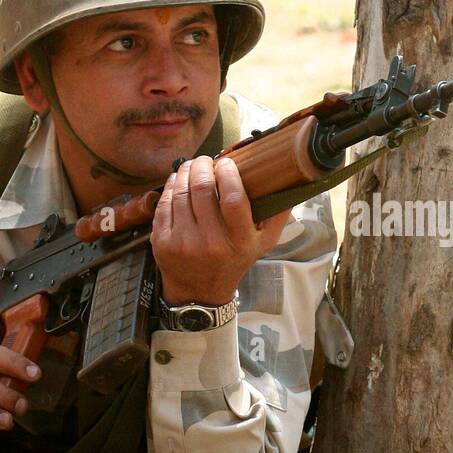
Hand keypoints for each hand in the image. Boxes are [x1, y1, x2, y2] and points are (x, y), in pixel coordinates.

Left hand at [151, 155, 292, 305]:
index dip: (228, 174)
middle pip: (202, 189)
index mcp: (239, 241)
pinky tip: (178, 179)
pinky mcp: (162, 242)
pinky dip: (171, 185)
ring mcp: (183, 243)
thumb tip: (289, 182)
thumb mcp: (263, 244)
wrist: (199, 293)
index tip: (226, 162)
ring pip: (181, 192)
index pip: (233, 199)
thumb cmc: (234, 261)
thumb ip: (277, 215)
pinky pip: (164, 203)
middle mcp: (211, 243)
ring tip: (192, 165)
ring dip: (185, 171)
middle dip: (202, 165)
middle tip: (206, 160)